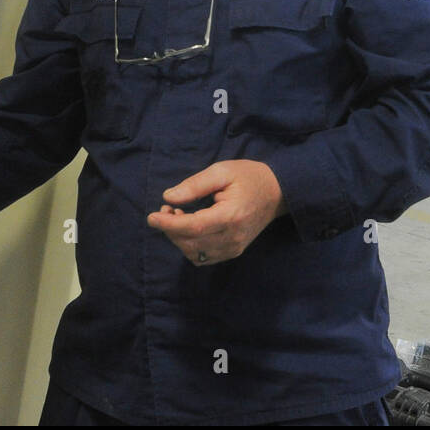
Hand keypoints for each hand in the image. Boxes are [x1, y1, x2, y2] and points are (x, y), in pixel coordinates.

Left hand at [148, 160, 286, 265]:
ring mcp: (234, 248)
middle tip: (166, 209)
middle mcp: (233, 237)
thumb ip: (195, 185)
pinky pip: (203, 258)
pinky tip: (189, 229)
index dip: (168, 225)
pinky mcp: (233, 251)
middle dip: (170, 229)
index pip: (193, 227)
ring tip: (178, 217)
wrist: (277, 192)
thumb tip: (168, 197)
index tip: (151, 217)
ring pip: (195, 254)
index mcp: (231, 216)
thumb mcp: (222, 171)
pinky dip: (189, 247)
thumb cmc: (249, 177)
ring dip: (178, 239)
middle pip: (191, 243)